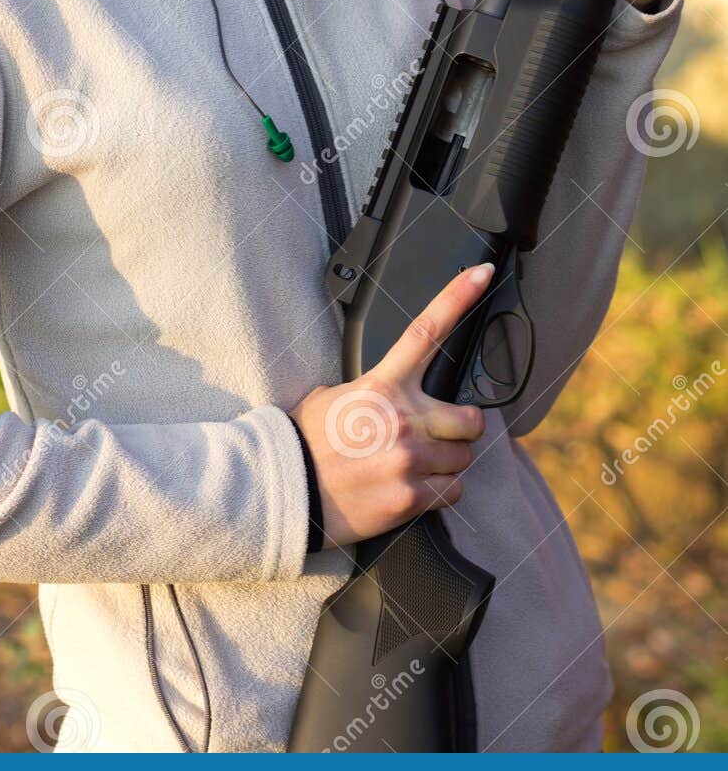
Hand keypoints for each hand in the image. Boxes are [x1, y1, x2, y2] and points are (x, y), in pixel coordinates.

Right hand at [288, 263, 491, 549]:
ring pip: (463, 458)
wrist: (287, 491)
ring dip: (445, 464)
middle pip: (471, 419)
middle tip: (441, 436)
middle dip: (463, 429)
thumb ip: (373, 388)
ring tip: (413, 468)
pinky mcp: (411, 496)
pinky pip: (453, 492)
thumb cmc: (308, 443)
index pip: (425, 331)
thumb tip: (396, 389)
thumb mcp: (332, 396)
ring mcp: (409, 458)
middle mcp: (402, 418)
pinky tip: (410, 490)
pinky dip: (438, 493)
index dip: (458, 297)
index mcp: (382, 385)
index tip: (483, 273)